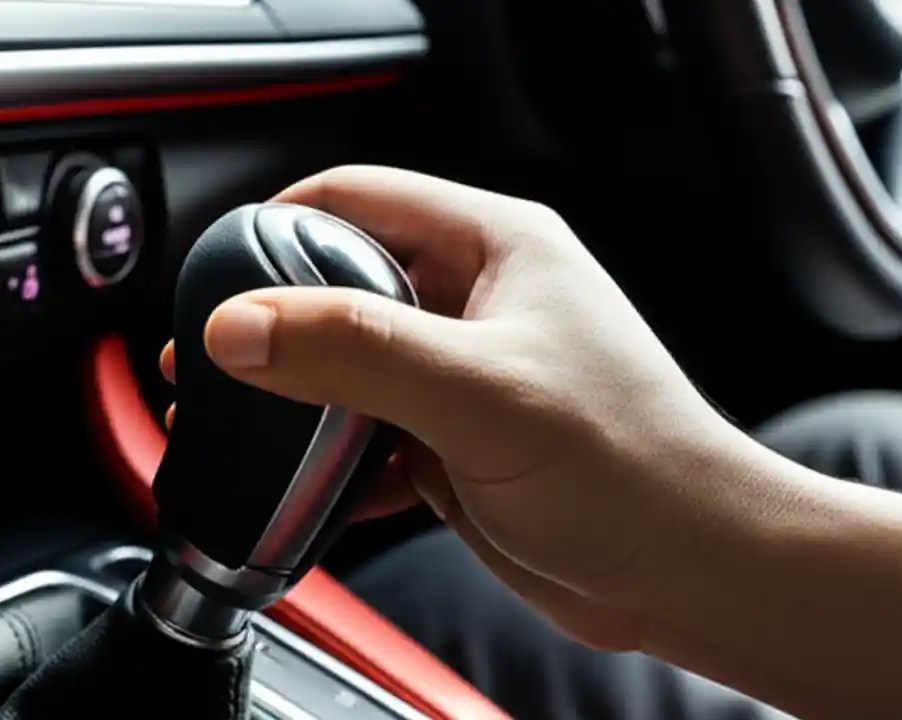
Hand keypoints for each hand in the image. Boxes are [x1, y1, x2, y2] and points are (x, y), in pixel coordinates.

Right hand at [160, 165, 751, 650]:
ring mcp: (466, 375)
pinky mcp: (458, 441)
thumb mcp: (480, 392)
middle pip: (344, 285)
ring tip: (239, 426)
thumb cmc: (632, 465)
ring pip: (351, 367)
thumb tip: (242, 325)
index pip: (359, 198)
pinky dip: (334, 461)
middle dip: (275, 323)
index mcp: (494, 246)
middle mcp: (477, 301)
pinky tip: (310, 492)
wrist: (686, 570)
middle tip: (215, 361)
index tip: (218, 273)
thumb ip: (356, 350)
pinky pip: (371, 435)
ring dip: (297, 399)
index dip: (279, 225)